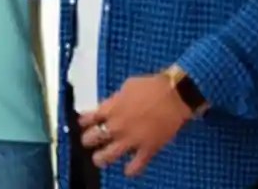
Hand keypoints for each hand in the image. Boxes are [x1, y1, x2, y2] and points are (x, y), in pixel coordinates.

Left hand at [78, 73, 192, 176]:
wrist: (174, 95)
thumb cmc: (150, 86)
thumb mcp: (126, 87)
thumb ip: (115, 100)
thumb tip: (110, 105)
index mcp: (110, 109)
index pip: (87, 119)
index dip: (83, 122)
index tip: (84, 124)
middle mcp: (116, 126)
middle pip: (92, 138)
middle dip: (88, 140)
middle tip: (90, 141)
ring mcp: (131, 139)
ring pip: (108, 155)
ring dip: (101, 158)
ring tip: (99, 159)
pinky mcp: (148, 148)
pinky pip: (137, 164)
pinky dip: (132, 170)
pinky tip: (128, 171)